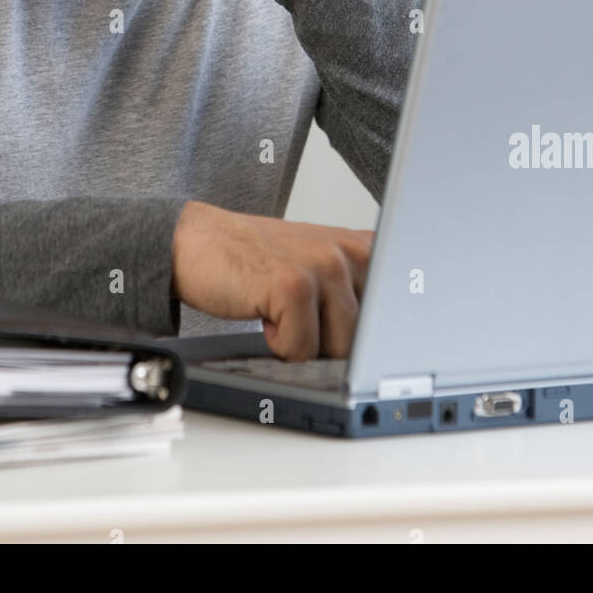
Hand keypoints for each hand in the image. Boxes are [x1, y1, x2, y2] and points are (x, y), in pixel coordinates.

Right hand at [170, 201, 374, 359]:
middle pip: (366, 338)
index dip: (373, 337)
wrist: (198, 243)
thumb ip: (356, 288)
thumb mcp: (317, 265)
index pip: (394, 314)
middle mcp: (351, 252)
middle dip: (328, 341)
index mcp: (364, 248)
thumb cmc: (257, 261)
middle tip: (298, 313)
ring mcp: (324, 265)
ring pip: (338, 347)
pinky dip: (277, 342)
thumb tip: (389, 341)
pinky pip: (301, 349)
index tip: (362, 339)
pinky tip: (263, 309)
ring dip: (302, 342)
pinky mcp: (293, 285)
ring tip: (280, 308)